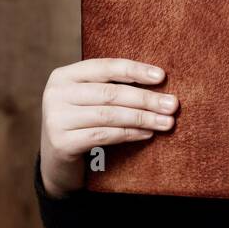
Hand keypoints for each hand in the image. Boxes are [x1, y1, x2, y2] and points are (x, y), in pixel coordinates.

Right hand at [40, 58, 177, 197]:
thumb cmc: (83, 122)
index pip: (105, 67)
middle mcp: (56, 94)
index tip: (162, 76)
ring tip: (166, 122)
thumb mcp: (90, 99)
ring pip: (109, 115)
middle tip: (172, 105)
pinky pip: (104, 135)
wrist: (57, 160)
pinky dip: (129, 133)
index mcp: (64, 75)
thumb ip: (112, 87)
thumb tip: (159, 80)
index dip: (135, 70)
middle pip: (110, 93)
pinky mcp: (61, 143)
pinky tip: (147, 133)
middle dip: (145, 99)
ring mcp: (56, 119)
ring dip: (142, 118)